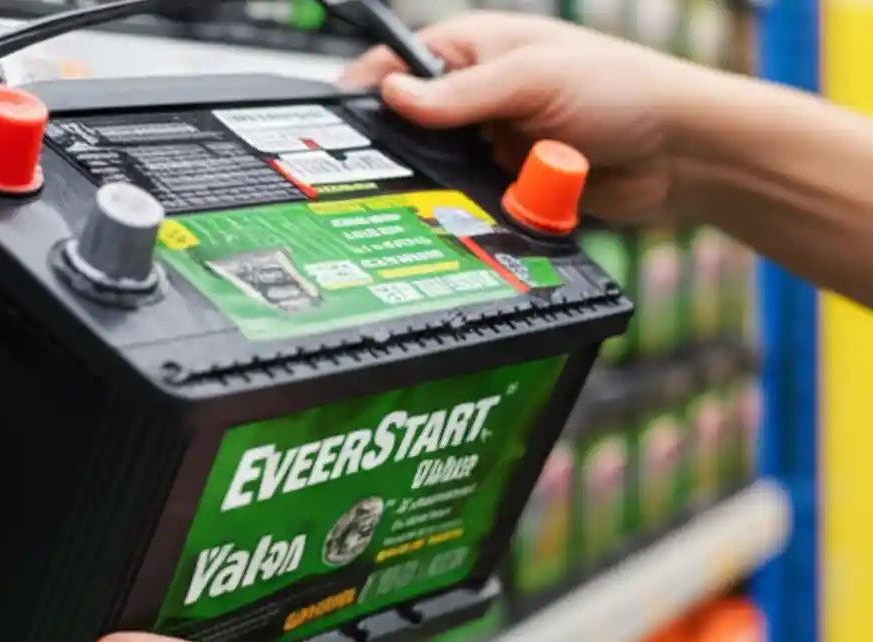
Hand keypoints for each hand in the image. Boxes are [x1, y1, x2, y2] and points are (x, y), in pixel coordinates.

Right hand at [340, 11, 714, 222]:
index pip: (399, 66)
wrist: (682, 153)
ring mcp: (492, 142)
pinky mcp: (508, 185)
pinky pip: (472, 202)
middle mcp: (478, 97)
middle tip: (386, 172)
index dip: (368, 92)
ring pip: (439, 171)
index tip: (339, 126)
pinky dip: (475, 209)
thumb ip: (460, 93)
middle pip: (411, 126)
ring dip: (447, 182)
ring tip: (452, 188)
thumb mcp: (532, 79)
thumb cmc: (623, 89)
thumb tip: (392, 95)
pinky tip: (481, 210)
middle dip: (406, 149)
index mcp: (474, 51)